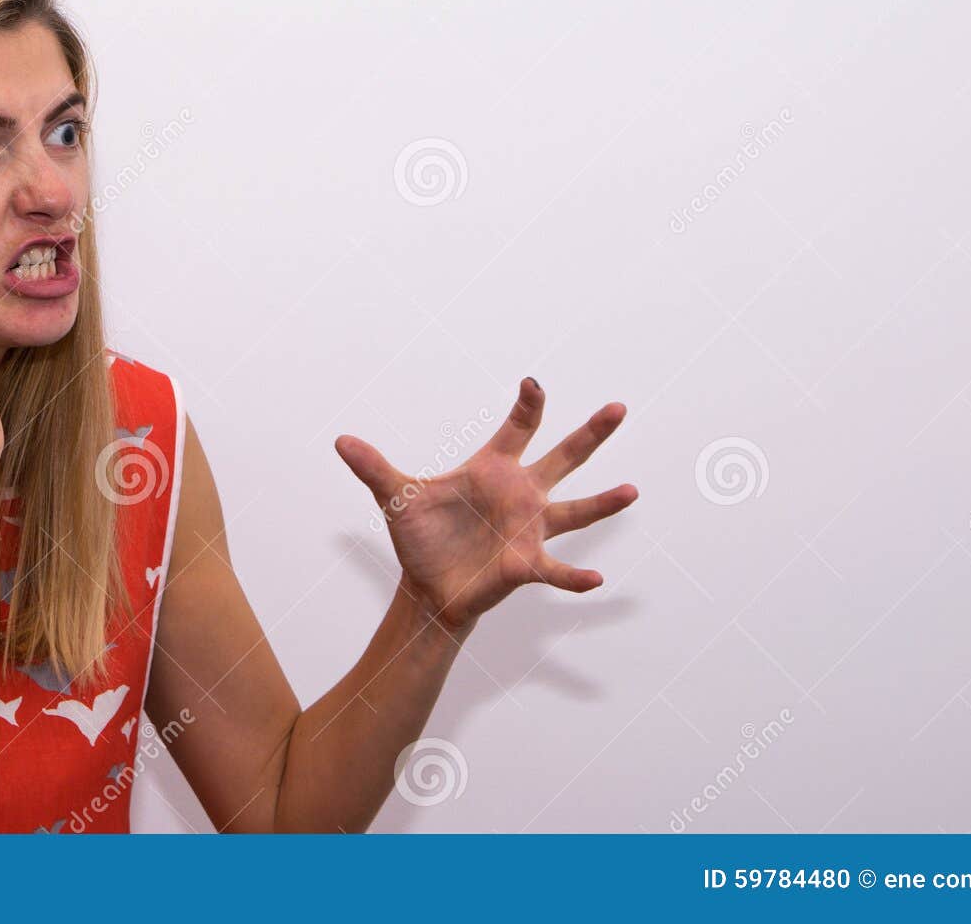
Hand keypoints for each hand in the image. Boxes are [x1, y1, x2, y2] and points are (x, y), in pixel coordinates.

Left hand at [335, 378, 636, 632]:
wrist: (427, 586)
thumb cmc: (421, 537)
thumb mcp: (396, 497)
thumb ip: (374, 468)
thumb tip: (339, 440)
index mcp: (492, 469)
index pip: (517, 428)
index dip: (527, 405)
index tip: (533, 384)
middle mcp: (520, 494)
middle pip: (563, 457)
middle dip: (590, 433)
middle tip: (618, 407)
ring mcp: (529, 528)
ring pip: (575, 511)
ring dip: (603, 503)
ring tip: (631, 490)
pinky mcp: (526, 564)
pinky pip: (556, 569)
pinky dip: (575, 576)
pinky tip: (597, 579)